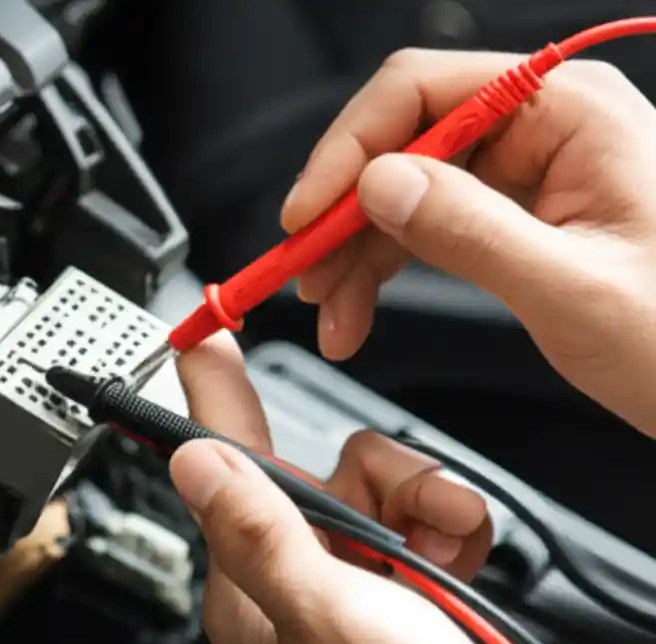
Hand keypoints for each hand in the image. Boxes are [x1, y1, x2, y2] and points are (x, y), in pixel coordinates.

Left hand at [175, 334, 511, 643]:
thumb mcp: (325, 615)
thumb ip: (260, 530)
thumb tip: (193, 458)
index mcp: (250, 580)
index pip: (220, 463)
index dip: (211, 391)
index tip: (200, 332)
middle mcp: (291, 578)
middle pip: (325, 468)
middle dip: (388, 480)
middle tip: (425, 529)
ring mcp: (347, 590)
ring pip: (380, 493)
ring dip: (429, 512)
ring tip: (450, 564)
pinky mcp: (397, 600)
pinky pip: (417, 529)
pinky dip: (449, 537)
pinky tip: (458, 571)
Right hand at [284, 49, 655, 436]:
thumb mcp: (575, 290)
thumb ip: (471, 232)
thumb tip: (381, 184)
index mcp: (571, 114)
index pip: (421, 91)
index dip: (349, 150)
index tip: (307, 215)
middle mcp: (546, 130)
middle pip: (402, 144)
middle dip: (344, 214)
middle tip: (308, 273)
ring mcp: (530, 174)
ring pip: (405, 192)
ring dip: (356, 253)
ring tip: (333, 313)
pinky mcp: (518, 217)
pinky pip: (429, 228)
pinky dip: (384, 269)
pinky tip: (360, 310)